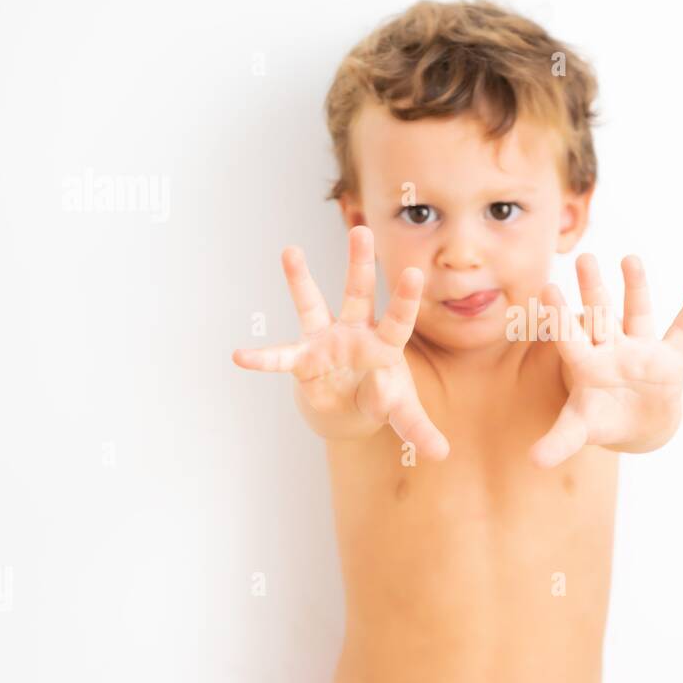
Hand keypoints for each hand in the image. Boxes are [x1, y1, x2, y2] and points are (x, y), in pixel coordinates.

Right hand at [232, 225, 449, 458]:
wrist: (349, 409)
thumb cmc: (381, 400)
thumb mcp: (401, 413)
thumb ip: (419, 428)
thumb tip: (442, 452)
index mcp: (386, 343)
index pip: (399, 318)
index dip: (406, 298)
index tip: (414, 271)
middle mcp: (356, 331)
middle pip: (359, 292)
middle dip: (360, 263)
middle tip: (361, 230)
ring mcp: (326, 339)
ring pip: (313, 303)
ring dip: (301, 279)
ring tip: (290, 250)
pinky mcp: (303, 359)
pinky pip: (280, 357)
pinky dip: (262, 358)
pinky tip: (240, 356)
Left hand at [530, 254, 682, 467]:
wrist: (637, 425)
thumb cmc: (602, 420)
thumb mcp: (580, 430)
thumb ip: (559, 441)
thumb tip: (532, 462)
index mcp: (586, 364)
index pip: (570, 338)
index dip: (560, 317)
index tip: (547, 289)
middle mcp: (611, 349)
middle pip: (601, 314)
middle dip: (593, 289)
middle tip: (583, 257)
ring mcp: (641, 351)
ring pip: (638, 313)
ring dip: (636, 287)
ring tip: (630, 259)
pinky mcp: (669, 359)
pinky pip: (681, 333)